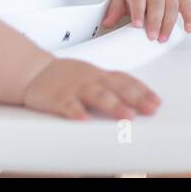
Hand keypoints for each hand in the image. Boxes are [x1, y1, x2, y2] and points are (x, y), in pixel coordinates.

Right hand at [22, 57, 159, 120]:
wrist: (34, 72)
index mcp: (100, 75)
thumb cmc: (66, 76)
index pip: (125, 80)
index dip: (142, 90)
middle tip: (150, 109)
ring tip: (128, 115)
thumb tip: (138, 96)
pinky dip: (76, 112)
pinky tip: (85, 119)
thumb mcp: (92, 75)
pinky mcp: (57, 97)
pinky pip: (68, 105)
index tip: (156, 101)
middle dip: (136, 98)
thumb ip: (112, 85)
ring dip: (114, 105)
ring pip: (97, 95)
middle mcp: (91, 79)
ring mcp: (75, 87)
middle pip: (116, 87)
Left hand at [102, 0, 190, 41]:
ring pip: (172, 5)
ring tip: (164, 38)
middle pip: (157, 2)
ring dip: (169, 23)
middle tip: (152, 36)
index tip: (137, 25)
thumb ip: (115, 10)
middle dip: (155, 21)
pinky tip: (189, 29)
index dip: (138, 11)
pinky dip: (189, 17)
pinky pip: (187, 5)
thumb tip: (107, 23)